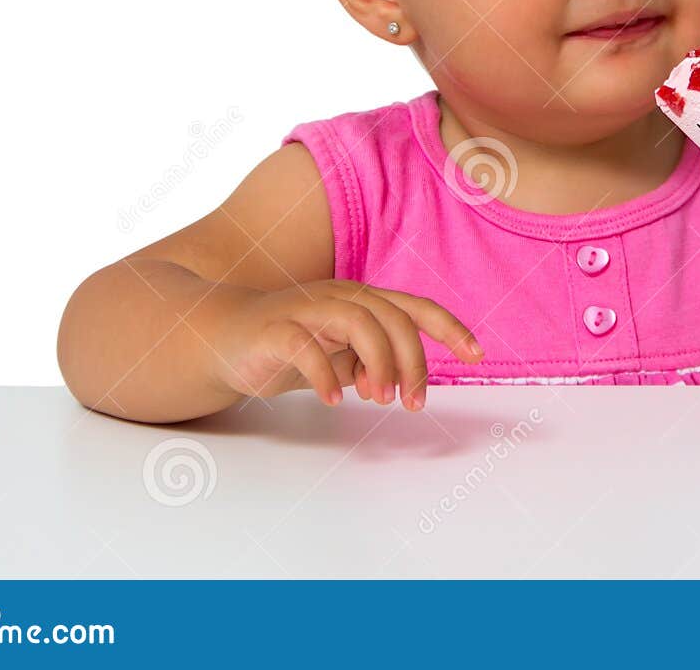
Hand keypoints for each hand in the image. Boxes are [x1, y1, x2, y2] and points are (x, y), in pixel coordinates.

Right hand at [212, 279, 483, 410]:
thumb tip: (393, 385)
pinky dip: (323, 374)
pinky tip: (331, 401)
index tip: (477, 354)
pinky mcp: (274, 329)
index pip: (415, 307)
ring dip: (377, 363)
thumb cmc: (289, 347)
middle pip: (392, 318)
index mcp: (361, 301)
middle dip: (411, 361)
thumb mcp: (339, 359)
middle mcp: (339, 296)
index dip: (449, 327)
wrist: (222, 338)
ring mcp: (306, 308)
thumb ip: (367, 365)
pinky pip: (304, 345)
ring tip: (379, 400)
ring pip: (357, 321)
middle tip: (413, 403)